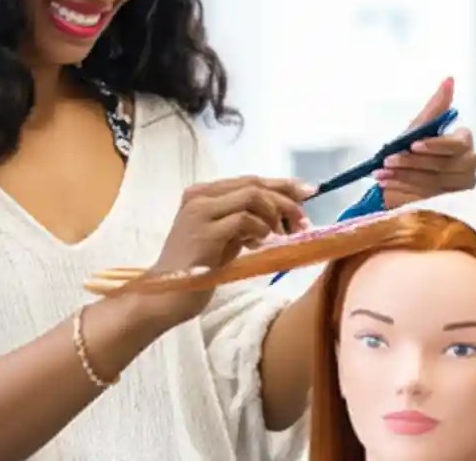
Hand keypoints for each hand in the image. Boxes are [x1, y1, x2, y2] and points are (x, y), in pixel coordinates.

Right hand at [145, 176, 312, 324]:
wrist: (166, 294)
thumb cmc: (198, 269)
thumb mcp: (226, 238)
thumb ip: (247, 221)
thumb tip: (286, 211)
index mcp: (203, 193)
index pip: (251, 180)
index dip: (283, 184)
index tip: (309, 192)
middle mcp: (199, 196)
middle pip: (254, 184)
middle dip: (286, 199)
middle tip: (304, 220)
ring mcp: (200, 211)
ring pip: (252, 197)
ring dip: (275, 215)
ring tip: (280, 235)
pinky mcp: (204, 231)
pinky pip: (244, 220)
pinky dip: (259, 230)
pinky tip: (258, 245)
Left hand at [374, 78, 475, 207]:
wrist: (401, 179)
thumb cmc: (412, 150)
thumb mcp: (420, 127)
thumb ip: (437, 105)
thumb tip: (449, 78)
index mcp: (465, 143)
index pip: (456, 145)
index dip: (435, 145)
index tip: (412, 144)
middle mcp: (469, 167)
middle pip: (445, 166)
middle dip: (413, 163)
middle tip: (388, 160)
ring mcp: (461, 190)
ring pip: (434, 184)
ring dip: (404, 177)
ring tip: (382, 173)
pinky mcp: (449, 207)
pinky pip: (426, 200)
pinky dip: (403, 191)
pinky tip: (388, 185)